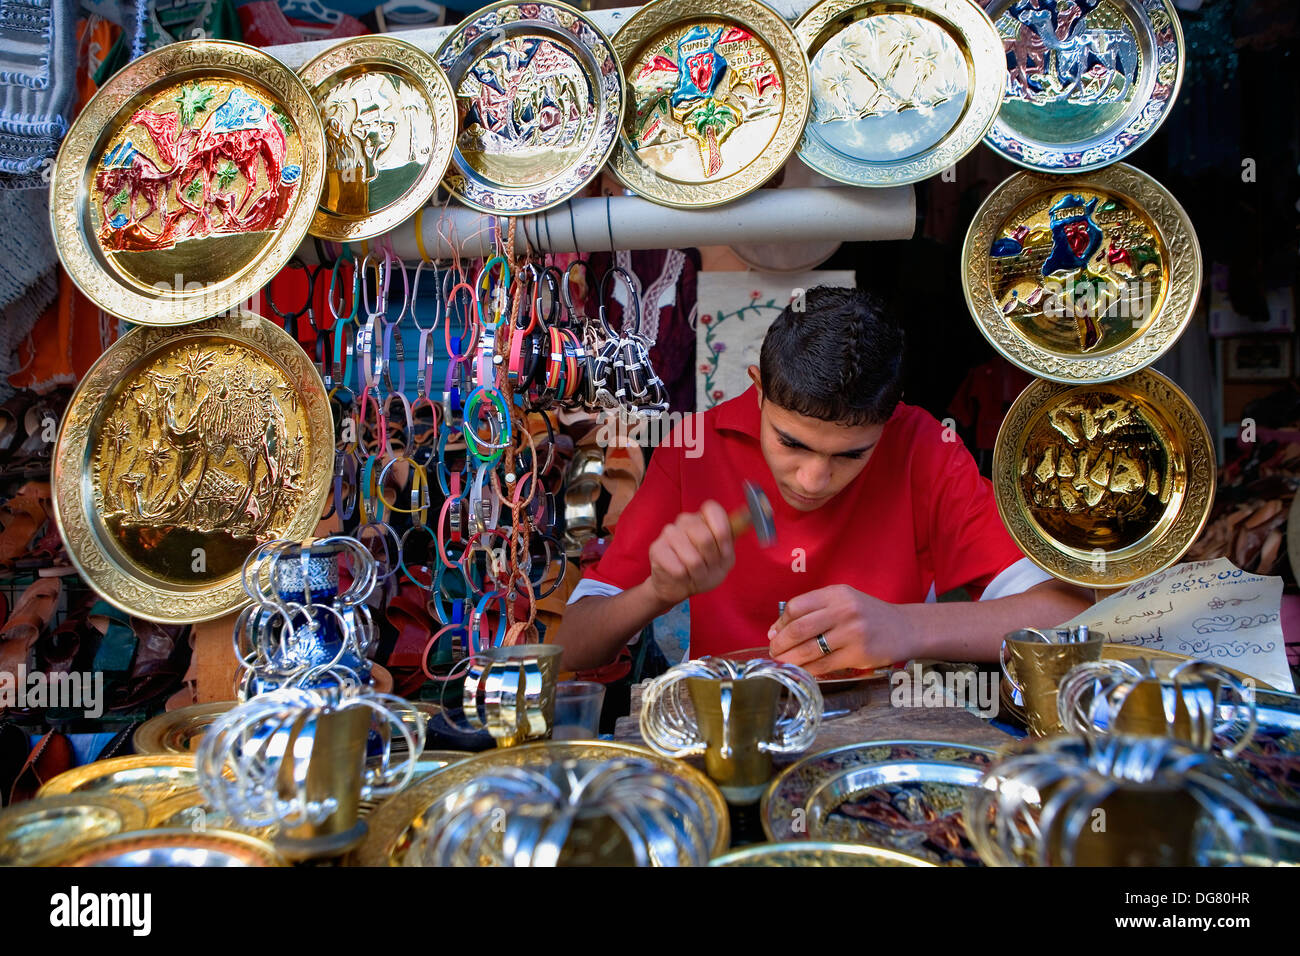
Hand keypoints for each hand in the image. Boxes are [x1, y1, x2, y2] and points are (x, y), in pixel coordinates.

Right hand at [645, 500, 734, 606]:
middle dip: (712, 560)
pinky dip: (685, 578)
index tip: (725, 550)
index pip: (713, 509)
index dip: (722, 532)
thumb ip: (732, 538)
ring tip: (696, 573)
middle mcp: (685, 520)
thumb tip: (748, 516)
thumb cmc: (704, 569)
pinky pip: (678, 569)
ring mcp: (669, 533)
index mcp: (703, 518)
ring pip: (693, 558)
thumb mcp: (725, 556)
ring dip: (699, 573)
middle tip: (709, 566)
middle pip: (705, 537)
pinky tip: (681, 575)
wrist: (680, 586)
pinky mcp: (656, 549)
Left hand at [768, 585, 909, 675]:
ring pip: (809, 649)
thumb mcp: (843, 601)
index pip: (796, 607)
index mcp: (836, 594)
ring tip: (783, 663)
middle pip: (799, 628)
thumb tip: (777, 630)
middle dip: (780, 644)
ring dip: (790, 659)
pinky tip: (802, 670)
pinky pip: (824, 665)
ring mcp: (852, 633)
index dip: (780, 623)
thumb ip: (814, 610)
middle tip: (774, 652)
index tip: (774, 634)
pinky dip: (808, 669)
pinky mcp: (859, 654)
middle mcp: (844, 610)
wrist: (904, 628)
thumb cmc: (868, 615)